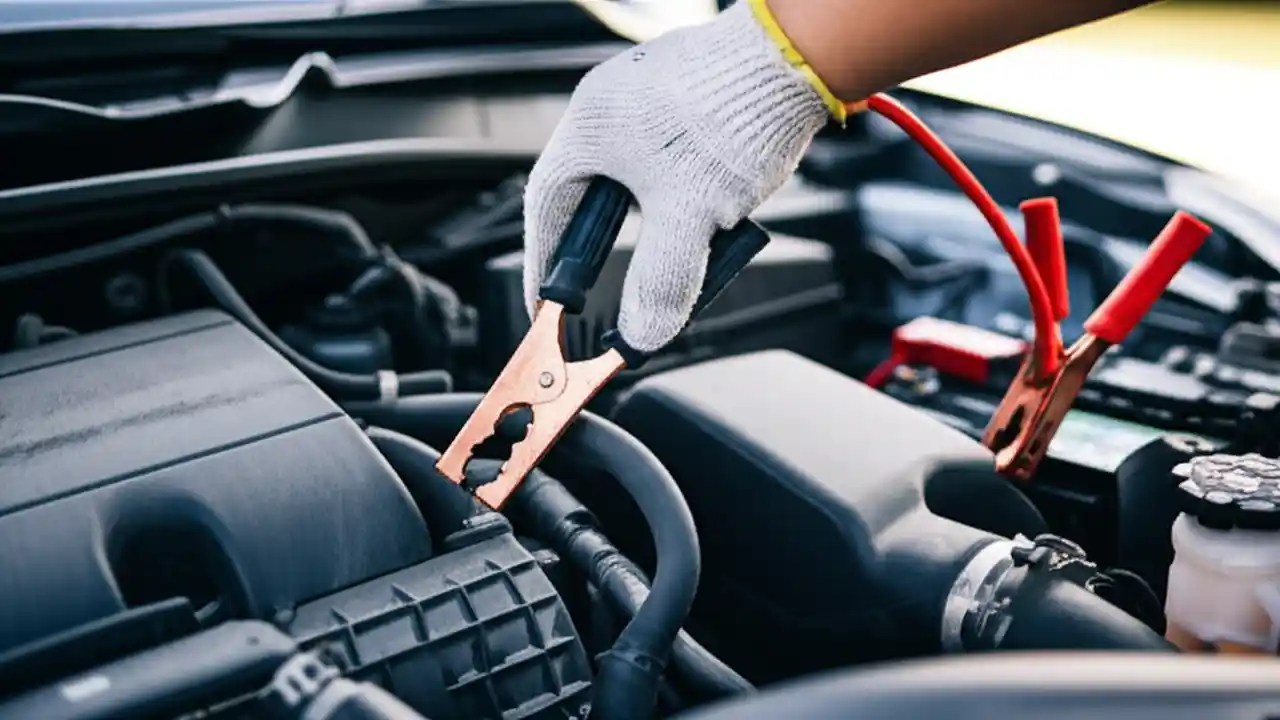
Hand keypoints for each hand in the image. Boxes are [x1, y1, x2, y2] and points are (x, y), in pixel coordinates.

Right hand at [522, 1, 828, 352]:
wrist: (793, 60)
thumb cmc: (732, 113)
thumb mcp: (688, 217)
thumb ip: (660, 282)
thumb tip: (641, 332)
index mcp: (588, 128)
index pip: (548, 208)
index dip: (544, 262)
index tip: (547, 302)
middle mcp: (611, 106)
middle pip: (590, 195)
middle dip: (603, 246)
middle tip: (606, 288)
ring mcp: (650, 97)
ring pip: (634, 177)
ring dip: (651, 220)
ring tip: (677, 248)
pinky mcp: (689, 97)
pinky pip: (669, 159)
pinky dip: (680, 196)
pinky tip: (709, 212)